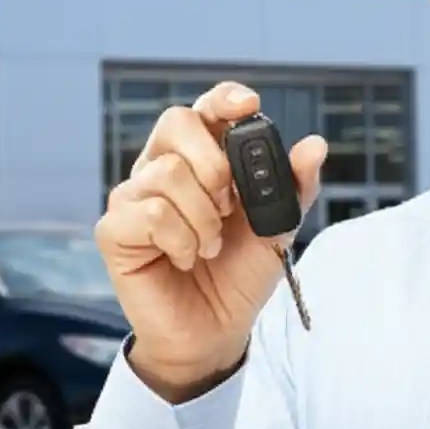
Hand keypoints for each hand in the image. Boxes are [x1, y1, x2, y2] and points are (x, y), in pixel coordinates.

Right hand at [94, 81, 326, 400]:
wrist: (216, 330)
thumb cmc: (239, 272)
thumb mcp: (279, 227)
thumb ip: (295, 186)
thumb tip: (315, 145)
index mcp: (201, 157)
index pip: (206, 107)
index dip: (224, 98)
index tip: (250, 105)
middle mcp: (162, 166)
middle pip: (176, 121)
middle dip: (214, 162)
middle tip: (229, 204)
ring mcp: (134, 196)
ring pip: (167, 172)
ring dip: (203, 216)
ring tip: (211, 245)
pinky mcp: (115, 229)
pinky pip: (150, 212)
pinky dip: (182, 240)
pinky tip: (187, 258)